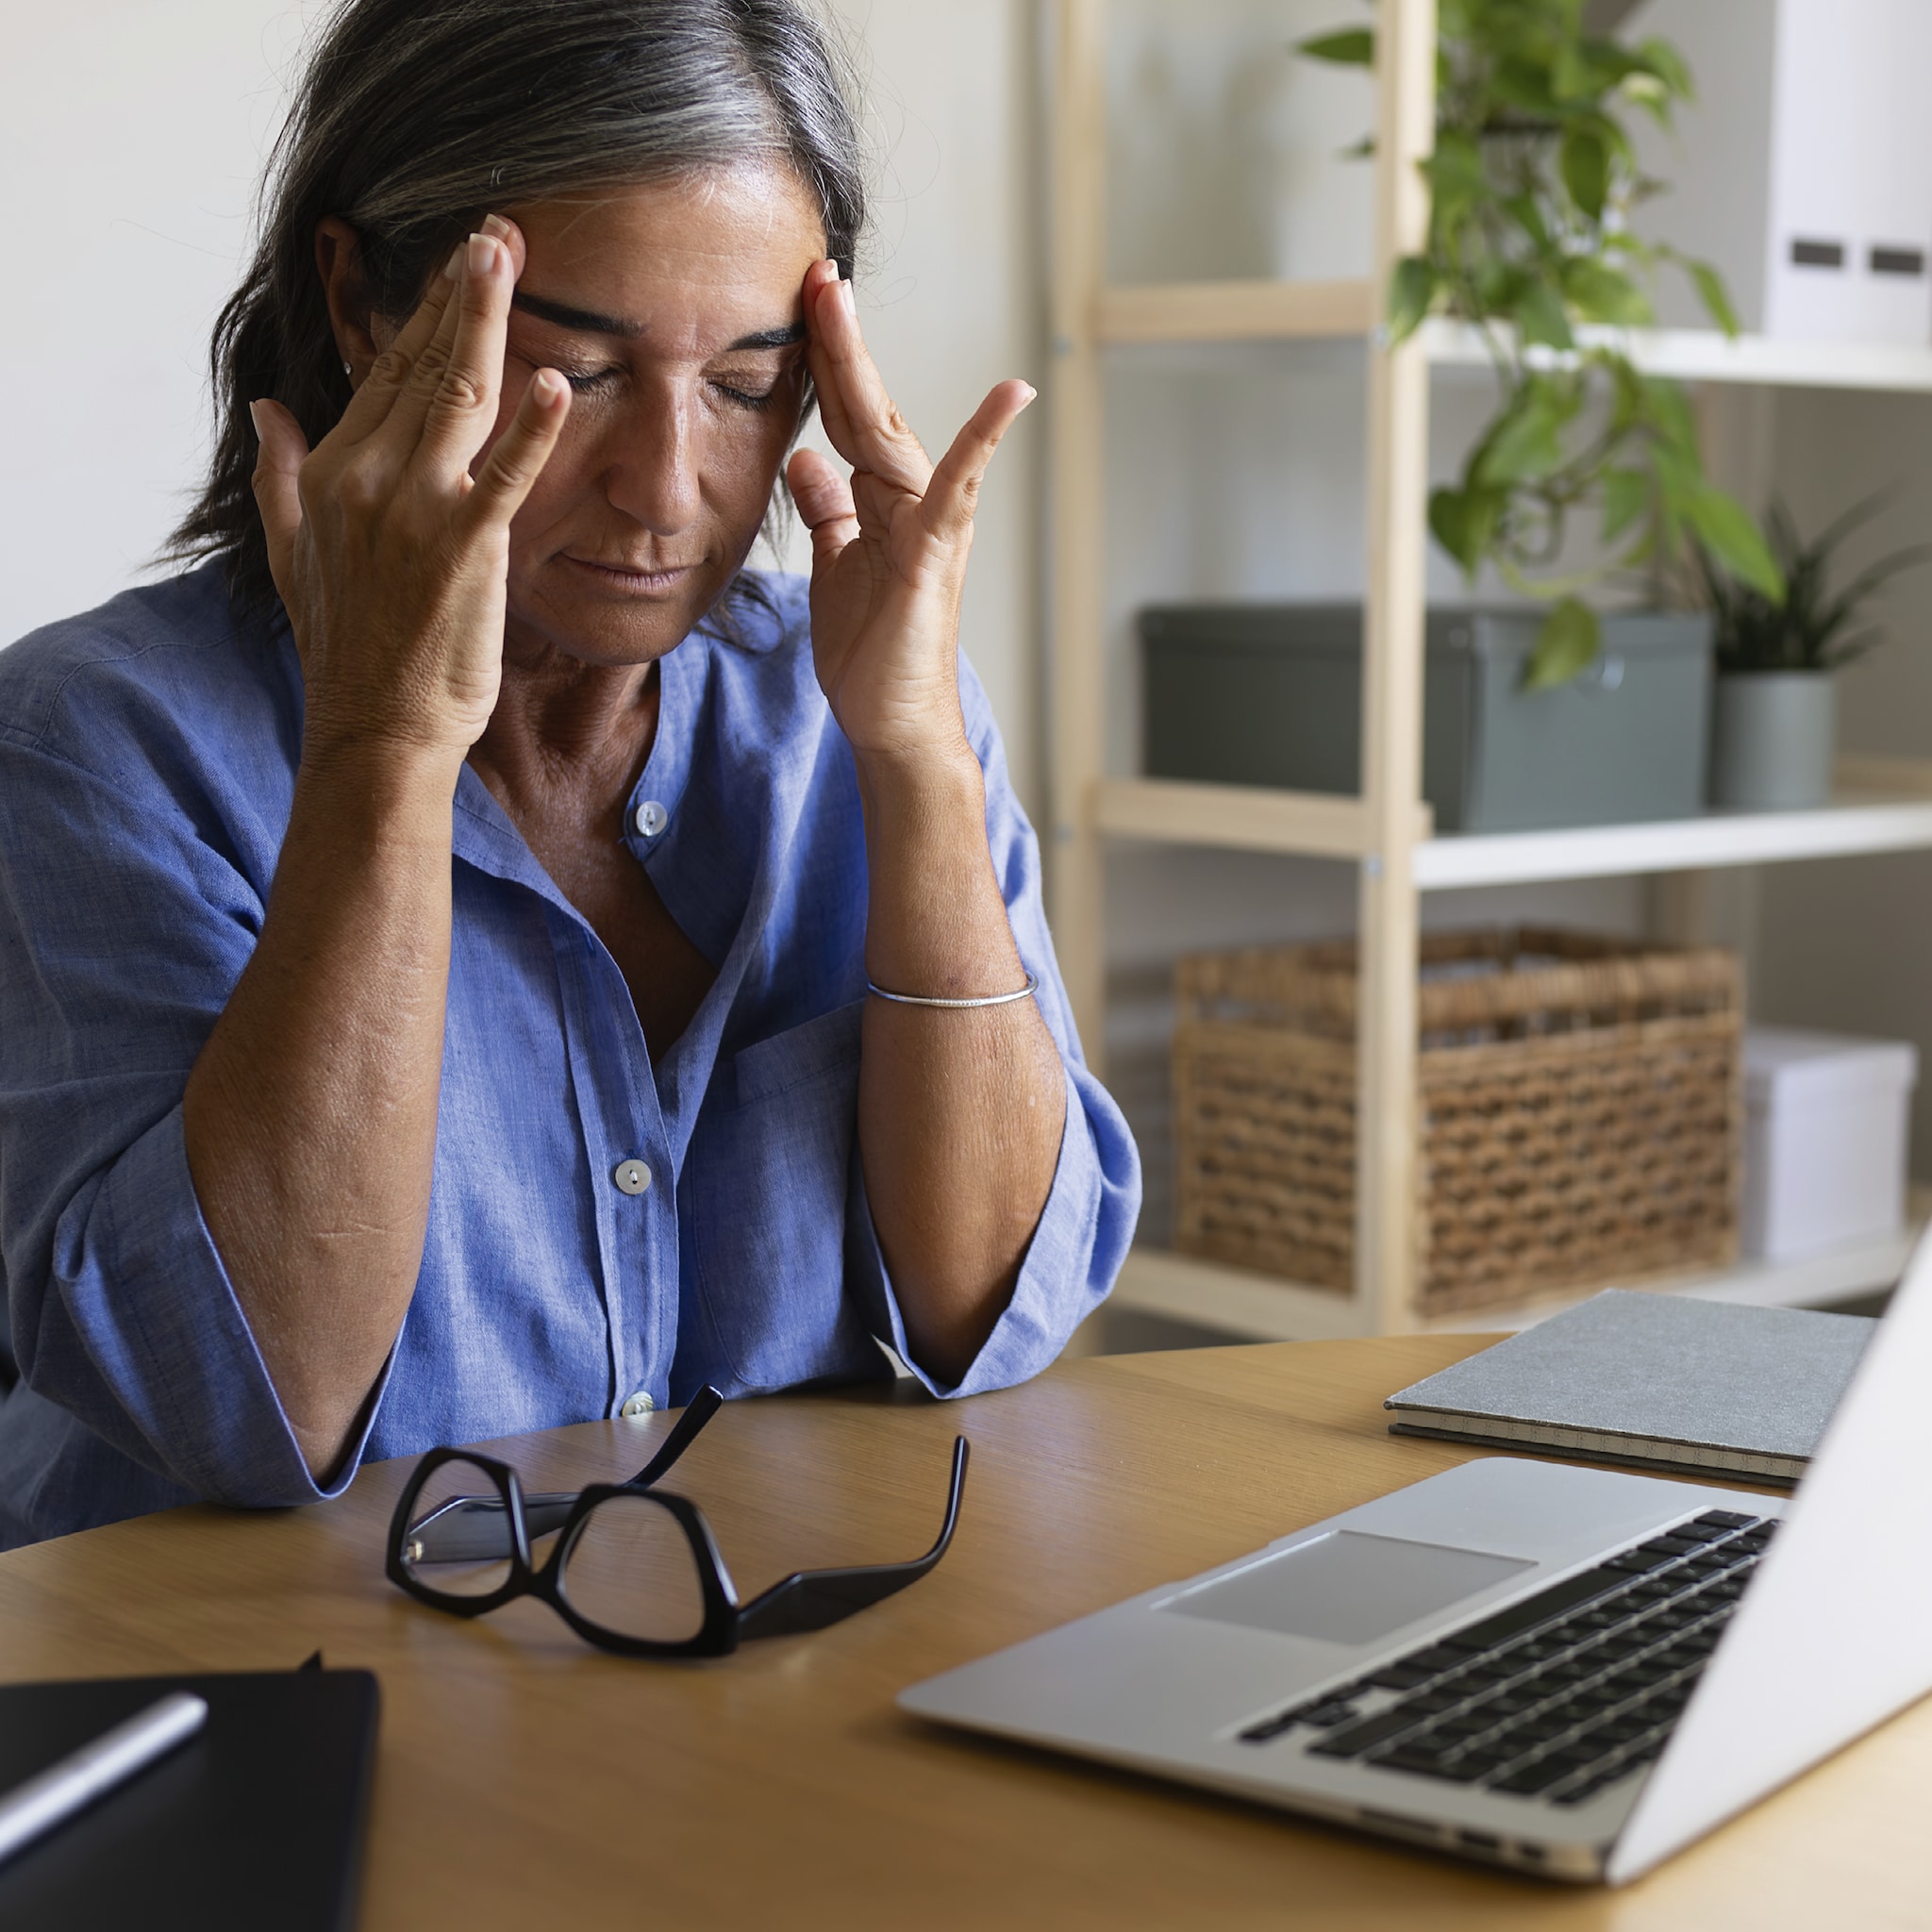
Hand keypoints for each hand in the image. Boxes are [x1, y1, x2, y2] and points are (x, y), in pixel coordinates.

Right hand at [249, 218, 568, 769]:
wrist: (375, 728)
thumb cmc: (349, 649)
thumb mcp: (292, 552)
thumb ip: (280, 473)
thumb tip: (267, 407)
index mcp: (334, 470)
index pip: (386, 371)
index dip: (426, 311)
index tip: (458, 261)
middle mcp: (369, 477)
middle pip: (423, 365)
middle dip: (462, 292)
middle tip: (498, 230)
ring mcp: (416, 509)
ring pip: (457, 394)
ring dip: (486, 321)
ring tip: (511, 257)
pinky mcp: (465, 549)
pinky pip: (505, 476)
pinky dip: (531, 429)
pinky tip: (555, 383)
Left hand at [785, 260, 1032, 773]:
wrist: (893, 719)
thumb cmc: (871, 652)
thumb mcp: (835, 565)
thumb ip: (828, 510)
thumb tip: (807, 461)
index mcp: (879, 498)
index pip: (841, 415)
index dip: (817, 360)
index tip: (793, 302)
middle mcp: (908, 497)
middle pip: (862, 405)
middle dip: (834, 339)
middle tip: (811, 272)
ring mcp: (927, 519)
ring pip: (888, 429)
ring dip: (862, 363)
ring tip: (839, 302)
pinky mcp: (937, 549)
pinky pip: (960, 485)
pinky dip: (985, 438)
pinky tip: (1011, 394)